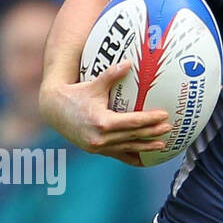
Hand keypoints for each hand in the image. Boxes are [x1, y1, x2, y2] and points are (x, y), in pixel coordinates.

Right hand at [40, 61, 171, 166]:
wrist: (53, 110)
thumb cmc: (75, 94)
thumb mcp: (94, 84)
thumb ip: (111, 75)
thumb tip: (129, 62)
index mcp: (102, 122)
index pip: (132, 122)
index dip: (150, 119)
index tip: (164, 116)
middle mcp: (101, 137)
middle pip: (133, 136)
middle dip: (152, 133)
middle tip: (169, 128)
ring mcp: (98, 147)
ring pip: (128, 148)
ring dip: (145, 147)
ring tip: (162, 145)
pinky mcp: (96, 151)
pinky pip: (118, 156)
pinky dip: (131, 157)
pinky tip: (145, 159)